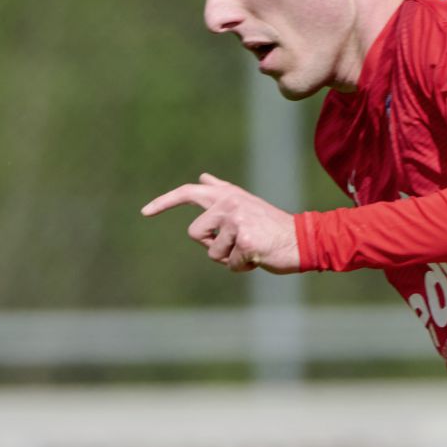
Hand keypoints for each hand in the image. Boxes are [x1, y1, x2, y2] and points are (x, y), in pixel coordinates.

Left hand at [140, 173, 301, 273]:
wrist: (302, 239)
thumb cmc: (271, 227)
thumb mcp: (246, 203)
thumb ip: (222, 192)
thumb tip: (203, 179)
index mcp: (227, 195)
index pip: (187, 193)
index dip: (164, 202)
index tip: (145, 212)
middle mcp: (229, 204)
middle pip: (195, 233)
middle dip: (210, 245)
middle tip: (233, 244)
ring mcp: (236, 222)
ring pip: (212, 253)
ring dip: (229, 258)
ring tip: (250, 247)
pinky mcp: (244, 241)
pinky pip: (230, 265)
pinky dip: (243, 267)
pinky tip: (258, 256)